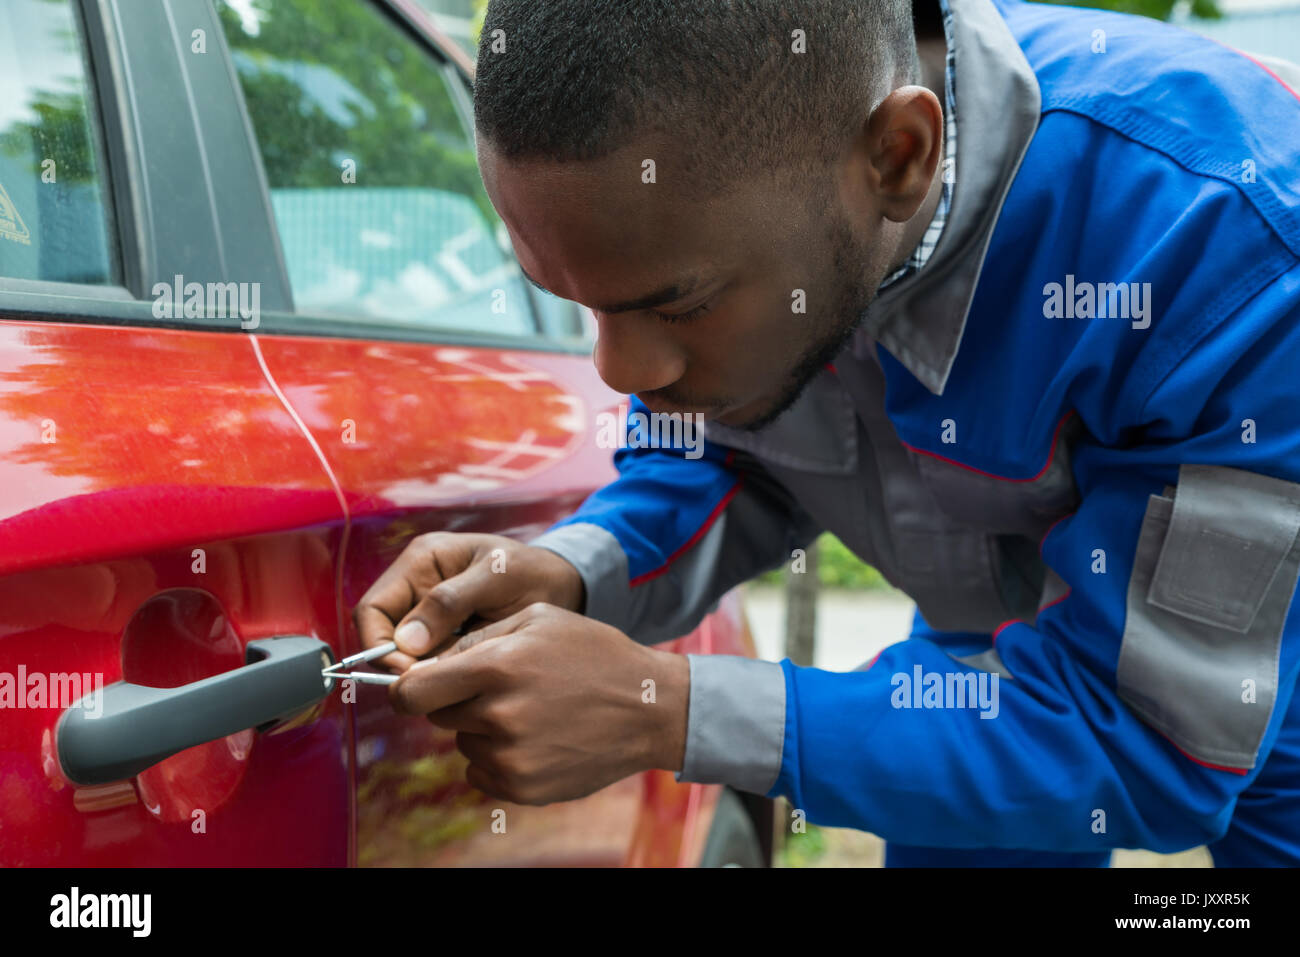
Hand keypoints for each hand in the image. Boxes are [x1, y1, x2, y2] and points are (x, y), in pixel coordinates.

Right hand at [353, 532, 584, 672]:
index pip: (373, 608)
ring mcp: (428, 612)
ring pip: (403, 654)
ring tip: (458, 680)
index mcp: (422, 560)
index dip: (380, 645)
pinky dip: (440, 673)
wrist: (564, 585)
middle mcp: (416, 584)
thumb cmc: (533, 573)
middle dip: (401, 664)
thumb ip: (451, 602)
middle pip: (381, 634)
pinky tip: (465, 678)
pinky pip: (427, 661)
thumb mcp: (498, 578)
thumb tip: (406, 641)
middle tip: (436, 684)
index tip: (409, 674)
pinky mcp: (444, 635)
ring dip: (422, 671)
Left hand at [388, 602, 689, 804]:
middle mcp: (498, 715)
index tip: (416, 687)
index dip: (406, 689)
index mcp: (495, 667)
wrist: (649, 708)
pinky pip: (482, 773)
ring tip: (531, 712)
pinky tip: (537, 738)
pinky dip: (499, 758)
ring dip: (482, 730)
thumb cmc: (592, 653)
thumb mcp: (537, 620)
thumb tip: (425, 661)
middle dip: (457, 702)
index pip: (410, 692)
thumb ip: (477, 636)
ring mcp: (510, 757)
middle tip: (499, 690)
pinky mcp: (523, 787)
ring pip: (464, 744)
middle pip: (438, 717)